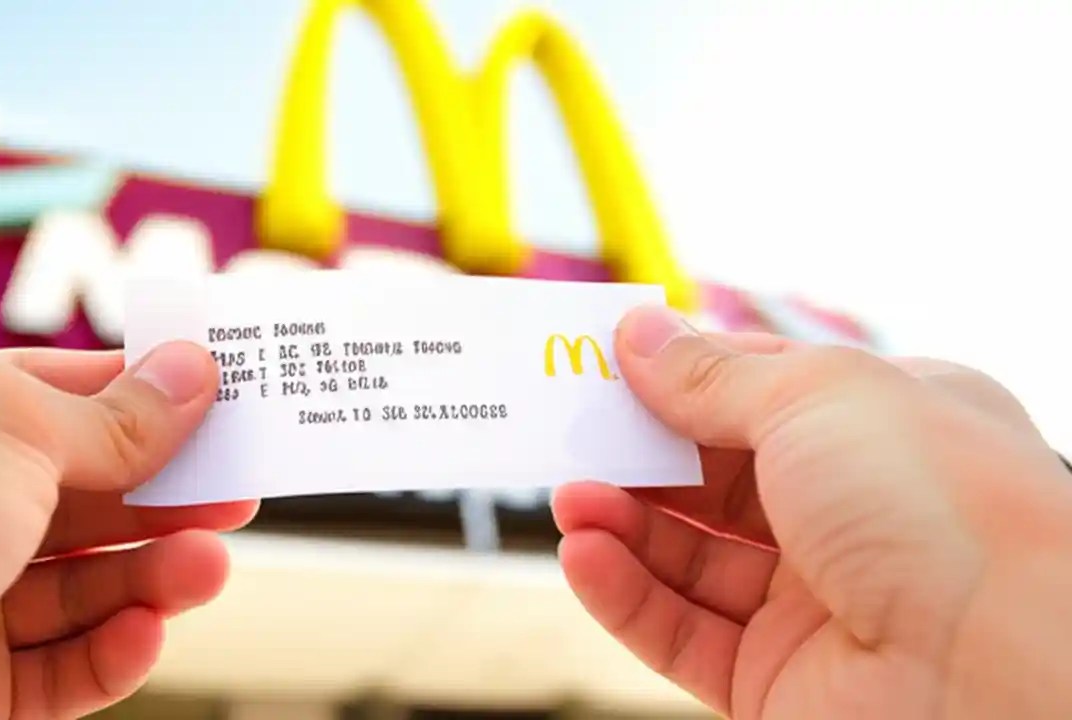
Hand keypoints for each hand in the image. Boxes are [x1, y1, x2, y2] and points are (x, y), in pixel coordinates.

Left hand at [0, 344, 255, 718]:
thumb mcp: (3, 429)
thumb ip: (112, 414)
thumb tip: (192, 373)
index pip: (56, 393)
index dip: (143, 394)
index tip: (222, 399)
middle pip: (80, 494)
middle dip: (163, 493)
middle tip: (237, 490)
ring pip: (80, 586)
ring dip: (153, 574)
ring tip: (208, 565)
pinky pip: (60, 669)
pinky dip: (114, 650)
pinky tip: (146, 630)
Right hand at [553, 308, 1071, 718]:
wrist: (1006, 674)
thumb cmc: (942, 505)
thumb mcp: (813, 398)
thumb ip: (709, 375)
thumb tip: (637, 335)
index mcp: (882, 430)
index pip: (756, 394)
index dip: (677, 377)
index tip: (601, 363)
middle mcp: (851, 514)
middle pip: (713, 478)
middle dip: (636, 454)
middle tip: (563, 431)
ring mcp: (815, 601)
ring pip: (689, 557)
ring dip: (621, 522)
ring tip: (568, 498)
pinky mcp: (778, 679)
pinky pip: (682, 632)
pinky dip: (625, 593)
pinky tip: (585, 556)